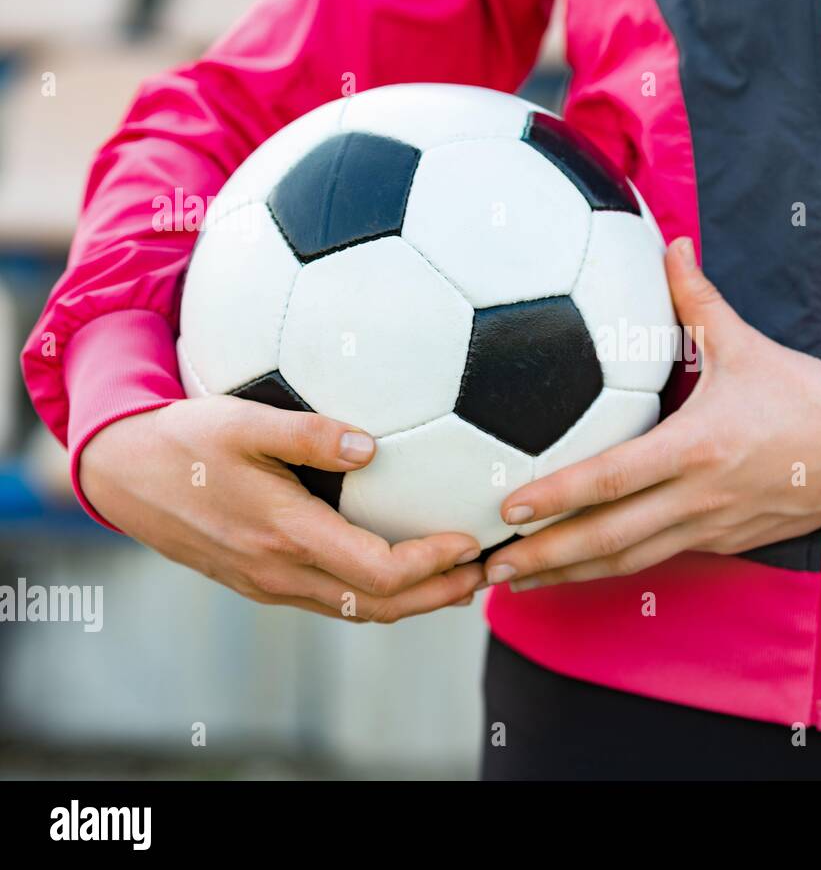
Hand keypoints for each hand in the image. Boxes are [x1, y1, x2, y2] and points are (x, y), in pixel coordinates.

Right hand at [79, 396, 483, 620]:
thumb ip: (308, 434)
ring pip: (356, 610)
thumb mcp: (243, 421)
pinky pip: (332, 600)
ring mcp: (268, 583)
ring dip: (414, 602)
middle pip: (379, 606)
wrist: (120, 474)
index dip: (432, 565)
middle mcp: (279, 571)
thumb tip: (371, 448)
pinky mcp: (260, 580)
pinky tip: (402, 573)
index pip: (378, 572)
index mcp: (284, 534)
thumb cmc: (185, 440)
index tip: (471, 541)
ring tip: (460, 580)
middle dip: (439, 595)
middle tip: (488, 574)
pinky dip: (378, 595)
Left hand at [483, 238, 820, 590]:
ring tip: (514, 582)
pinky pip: (656, 560)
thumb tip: (671, 243)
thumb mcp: (745, 344)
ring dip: (568, 574)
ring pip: (628, 562)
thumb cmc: (804, 396)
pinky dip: (611, 569)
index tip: (509, 508)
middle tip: (487, 567)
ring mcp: (709, 528)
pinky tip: (577, 570)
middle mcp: (698, 497)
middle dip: (544, 557)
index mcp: (696, 447)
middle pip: (608, 539)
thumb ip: (697, 298)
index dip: (558, 497)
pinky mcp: (722, 544)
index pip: (612, 479)